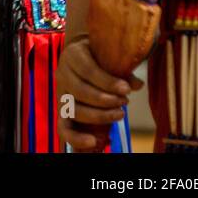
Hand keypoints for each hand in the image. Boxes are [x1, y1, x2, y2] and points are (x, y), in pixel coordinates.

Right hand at [55, 36, 139, 150]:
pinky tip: (93, 141)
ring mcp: (60, 93)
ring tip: (120, 114)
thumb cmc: (100, 58)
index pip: (88, 70)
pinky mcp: (62, 111)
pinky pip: (63, 128)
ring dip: (99, 115)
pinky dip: (76, 137)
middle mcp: (62, 74)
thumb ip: (123, 70)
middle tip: (125, 102)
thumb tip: (136, 85)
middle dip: (105, 100)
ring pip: (75, 109)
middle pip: (80, 91)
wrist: (84, 59)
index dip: (107, 82)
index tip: (127, 90)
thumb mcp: (109, 57)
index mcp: (72, 55)